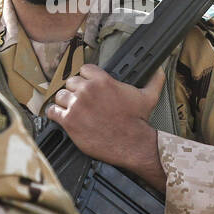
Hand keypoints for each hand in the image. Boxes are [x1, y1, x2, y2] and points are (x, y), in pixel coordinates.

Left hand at [44, 65, 166, 190]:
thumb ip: (153, 80)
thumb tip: (160, 71)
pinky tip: (60, 116)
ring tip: (70, 109)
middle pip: (70, 82)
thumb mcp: (148, 97)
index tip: (87, 85)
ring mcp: (76, 105)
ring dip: (64, 102)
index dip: (85, 77)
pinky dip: (54, 114)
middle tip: (80, 100)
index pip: (84, 69)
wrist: (132, 143)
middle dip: (74, 90)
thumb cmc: (137, 121)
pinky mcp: (69, 121)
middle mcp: (87, 90)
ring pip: (60, 95)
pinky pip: (52, 111)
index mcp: (102, 80)